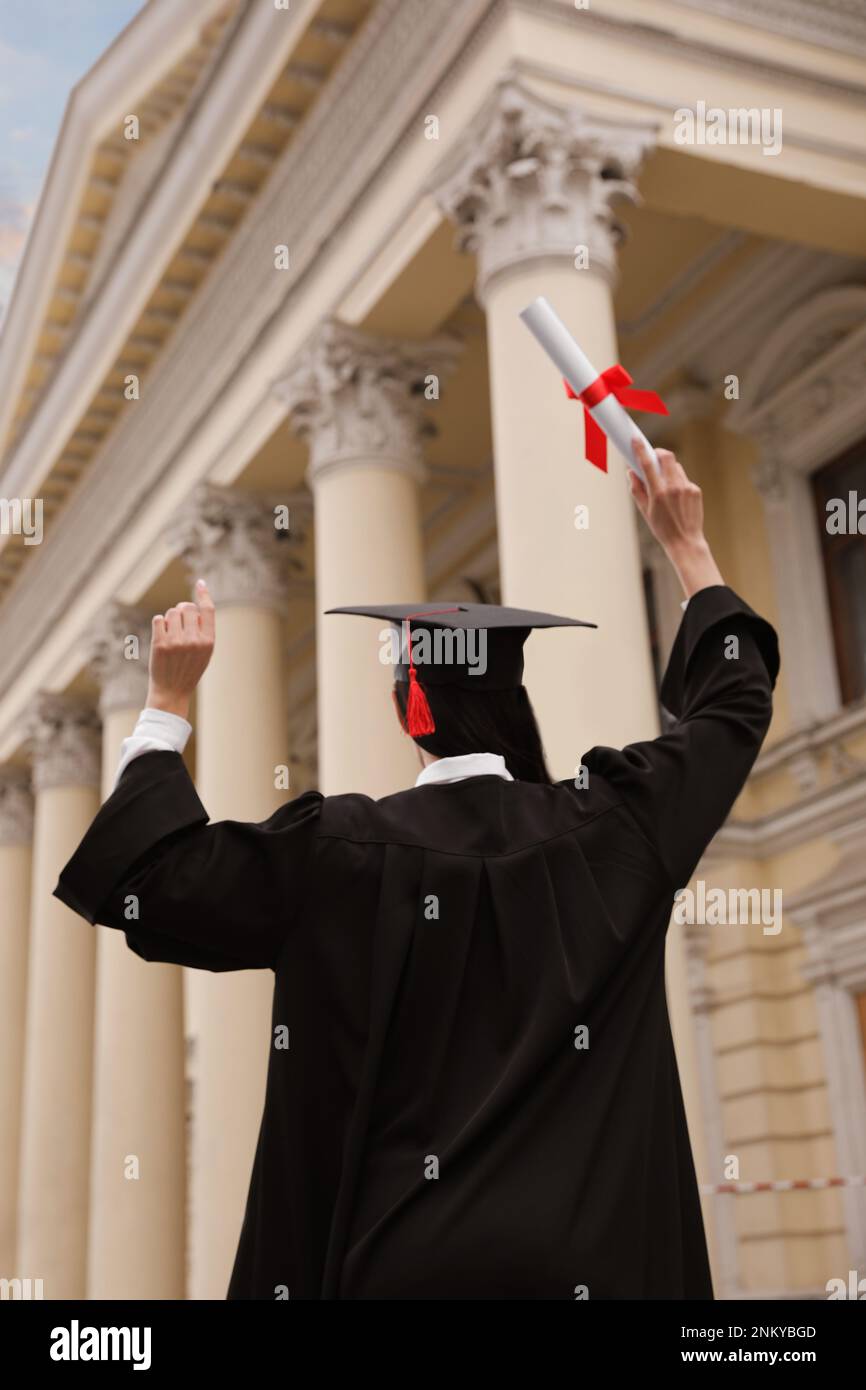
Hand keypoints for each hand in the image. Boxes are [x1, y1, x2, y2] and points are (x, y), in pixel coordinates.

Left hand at [146, 579, 215, 718]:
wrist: (172, 691)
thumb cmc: (189, 669)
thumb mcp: (204, 652)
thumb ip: (202, 630)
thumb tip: (192, 605)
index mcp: (209, 641)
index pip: (208, 610)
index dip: (204, 594)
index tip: (200, 583)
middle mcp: (194, 640)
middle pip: (187, 607)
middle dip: (182, 610)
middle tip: (179, 622)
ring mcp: (176, 642)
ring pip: (171, 612)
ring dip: (170, 619)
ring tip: (171, 634)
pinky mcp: (159, 644)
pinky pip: (158, 619)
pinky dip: (159, 624)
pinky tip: (162, 636)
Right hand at [627, 440, 724, 597]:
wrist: (685, 542)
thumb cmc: (662, 529)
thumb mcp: (644, 511)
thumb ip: (637, 490)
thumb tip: (631, 472)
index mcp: (658, 492)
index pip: (648, 464)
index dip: (641, 449)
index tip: (636, 439)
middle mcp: (674, 487)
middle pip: (667, 456)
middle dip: (658, 453)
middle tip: (652, 456)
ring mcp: (687, 488)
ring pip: (675, 467)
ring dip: (667, 469)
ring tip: (663, 483)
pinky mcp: (695, 490)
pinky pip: (684, 479)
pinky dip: (677, 482)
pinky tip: (675, 497)